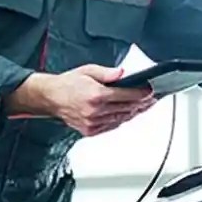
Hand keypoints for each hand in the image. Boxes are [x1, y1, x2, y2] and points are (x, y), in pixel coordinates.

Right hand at [9, 65, 155, 135]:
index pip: (127, 96)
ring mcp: (93, 123)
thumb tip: (123, 73)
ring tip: (142, 106)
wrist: (51, 97)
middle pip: (127, 108)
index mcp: (96, 95)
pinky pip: (112, 126)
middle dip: (141, 103)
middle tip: (150, 99)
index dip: (142, 94)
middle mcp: (95, 111)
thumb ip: (108, 73)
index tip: (150, 91)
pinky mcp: (90, 131)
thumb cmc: (68, 84)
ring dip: (134, 112)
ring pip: (121, 119)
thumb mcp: (88, 70)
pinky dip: (121, 120)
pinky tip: (127, 113)